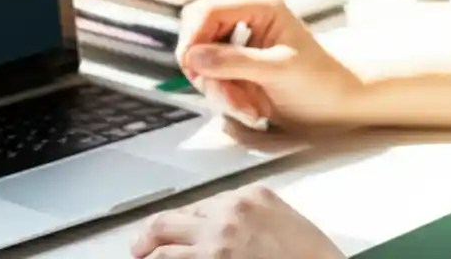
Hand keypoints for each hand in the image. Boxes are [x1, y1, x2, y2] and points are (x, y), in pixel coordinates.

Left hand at [130, 185, 343, 258]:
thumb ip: (249, 218)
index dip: (180, 224)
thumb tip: (222, 231)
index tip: (170, 232)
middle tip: (140, 248)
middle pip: (170, 219)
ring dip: (148, 255)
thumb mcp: (282, 222)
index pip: (198, 206)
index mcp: (249, 197)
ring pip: (162, 247)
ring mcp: (217, 242)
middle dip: (149, 235)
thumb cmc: (311, 256)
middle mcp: (228, 213)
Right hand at [176, 0, 363, 129]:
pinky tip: (248, 107)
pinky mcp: (234, 62)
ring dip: (218, 90)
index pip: (207, 11)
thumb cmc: (320, 81)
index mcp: (259, 3)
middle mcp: (244, 15)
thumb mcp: (279, 70)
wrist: (336, 103)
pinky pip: (209, 78)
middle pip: (196, 35)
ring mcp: (237, 40)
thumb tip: (193, 56)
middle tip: (229, 97)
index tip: (195, 70)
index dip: (194, 39)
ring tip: (248, 108)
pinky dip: (223, 97)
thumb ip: (235, 62)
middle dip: (207, 72)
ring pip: (199, 61)